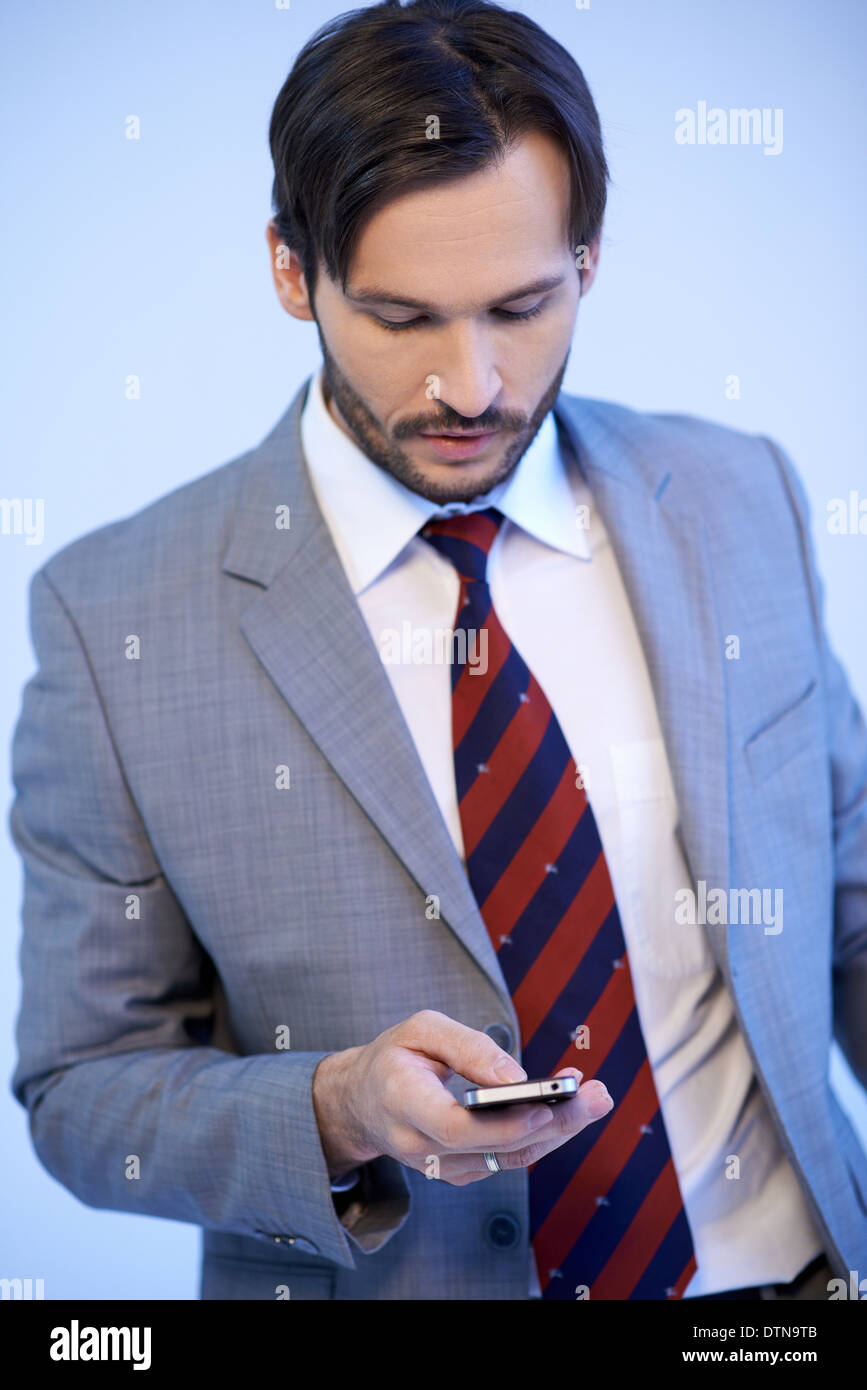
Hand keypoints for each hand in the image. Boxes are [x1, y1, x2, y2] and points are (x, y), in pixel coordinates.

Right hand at [312, 1009, 612, 1184]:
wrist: (364, 1102)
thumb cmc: (396, 1056)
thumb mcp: (421, 1029)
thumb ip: (466, 1047)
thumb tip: (516, 1076)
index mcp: (402, 1102)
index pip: (454, 1127)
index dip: (502, 1124)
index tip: (544, 1105)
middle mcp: (419, 1145)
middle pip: (493, 1147)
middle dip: (551, 1123)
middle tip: (596, 1095)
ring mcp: (439, 1166)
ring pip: (508, 1159)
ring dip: (558, 1130)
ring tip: (596, 1097)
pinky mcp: (459, 1171)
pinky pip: (507, 1159)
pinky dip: (541, 1134)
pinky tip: (568, 1107)